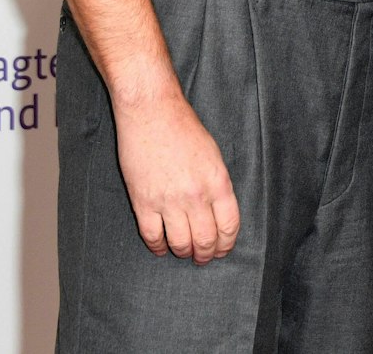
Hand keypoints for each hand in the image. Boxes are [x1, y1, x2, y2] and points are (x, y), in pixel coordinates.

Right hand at [112, 94, 239, 263]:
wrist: (152, 113)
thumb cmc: (183, 128)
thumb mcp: (213, 155)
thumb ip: (217, 184)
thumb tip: (217, 212)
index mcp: (218, 182)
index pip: (229, 226)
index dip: (227, 244)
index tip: (223, 250)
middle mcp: (196, 195)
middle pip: (205, 239)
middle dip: (206, 254)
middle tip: (203, 258)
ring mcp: (168, 200)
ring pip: (180, 243)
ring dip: (183, 252)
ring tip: (184, 252)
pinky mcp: (143, 202)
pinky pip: (152, 236)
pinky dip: (158, 247)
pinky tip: (161, 248)